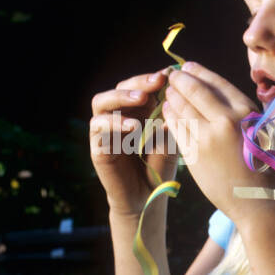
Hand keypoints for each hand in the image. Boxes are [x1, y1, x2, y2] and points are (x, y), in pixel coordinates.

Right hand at [88, 70, 179, 216]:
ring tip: (142, 99)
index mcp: (138, 113)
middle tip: (157, 82)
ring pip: (102, 102)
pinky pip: (98, 127)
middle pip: (120, 89)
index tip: (170, 75)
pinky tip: (133, 126)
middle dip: (138, 83)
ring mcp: (105, 131)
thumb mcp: (170, 144)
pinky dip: (114, 123)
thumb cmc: (159, 170)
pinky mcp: (98, 147)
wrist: (147, 199)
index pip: (140, 88)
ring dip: (122, 97)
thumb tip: (176, 100)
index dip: (152, 80)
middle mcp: (119, 117)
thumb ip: (170, 124)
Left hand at [161, 61, 274, 221]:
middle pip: (194, 91)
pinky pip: (176, 127)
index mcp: (246, 113)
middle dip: (179, 81)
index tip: (187, 67)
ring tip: (168, 93)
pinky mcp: (195, 153)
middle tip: (171, 77)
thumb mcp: (259, 132)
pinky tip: (167, 111)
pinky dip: (169, 116)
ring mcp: (208, 137)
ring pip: (181, 107)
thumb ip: (239, 114)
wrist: (258, 201)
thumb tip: (216, 94)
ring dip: (172, 97)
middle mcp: (227, 121)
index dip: (198, 72)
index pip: (216, 83)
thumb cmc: (263, 168)